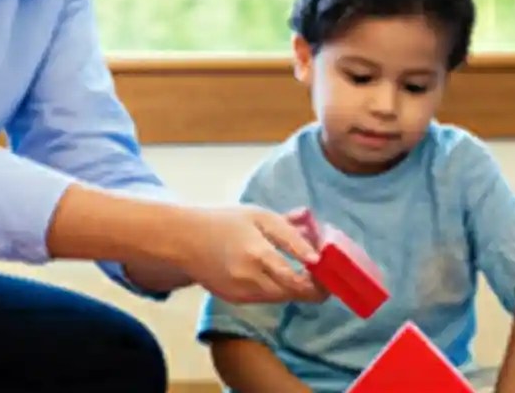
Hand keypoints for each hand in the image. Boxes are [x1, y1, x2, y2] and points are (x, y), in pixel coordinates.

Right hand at [180, 205, 326, 303]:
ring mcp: (241, 293)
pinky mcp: (236, 299)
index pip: (296, 279)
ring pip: (282, 297)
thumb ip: (290, 231)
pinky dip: (278, 287)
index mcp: (257, 254)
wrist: (184, 240)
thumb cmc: (224, 222)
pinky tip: (279, 271)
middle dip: (312, 285)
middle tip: (323, 270)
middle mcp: (249, 279)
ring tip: (304, 267)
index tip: (330, 269)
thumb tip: (318, 243)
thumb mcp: (259, 216)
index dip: (318, 280)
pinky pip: (267, 297)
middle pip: (293, 293)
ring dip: (297, 286)